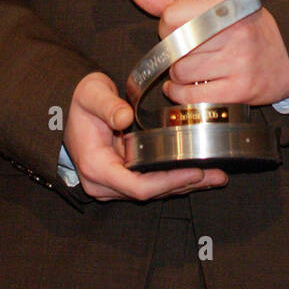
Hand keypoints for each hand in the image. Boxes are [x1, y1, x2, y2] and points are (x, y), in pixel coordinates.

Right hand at [62, 71, 227, 200]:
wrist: (71, 108)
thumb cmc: (81, 101)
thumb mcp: (90, 95)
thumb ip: (106, 105)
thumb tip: (124, 116)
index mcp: (96, 166)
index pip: (138, 186)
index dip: (168, 182)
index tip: (194, 171)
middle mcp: (104, 183)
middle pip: (150, 193)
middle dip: (185, 184)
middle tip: (216, 175)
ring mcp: (113, 184)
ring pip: (154, 192)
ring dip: (185, 185)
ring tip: (216, 176)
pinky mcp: (123, 178)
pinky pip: (152, 183)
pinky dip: (175, 178)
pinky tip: (199, 173)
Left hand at [128, 0, 288, 106]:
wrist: (284, 63)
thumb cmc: (244, 32)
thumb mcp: (214, 8)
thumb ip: (170, 2)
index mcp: (226, 5)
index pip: (171, 16)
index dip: (168, 26)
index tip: (179, 29)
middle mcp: (235, 31)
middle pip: (174, 47)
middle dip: (174, 52)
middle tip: (190, 51)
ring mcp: (238, 62)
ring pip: (180, 72)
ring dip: (179, 75)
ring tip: (195, 69)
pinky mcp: (238, 90)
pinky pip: (191, 97)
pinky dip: (183, 95)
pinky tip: (191, 87)